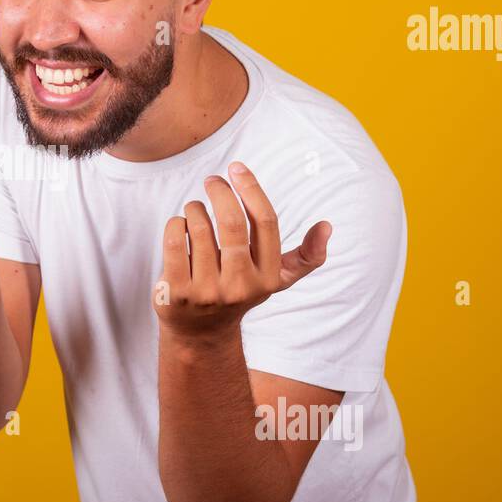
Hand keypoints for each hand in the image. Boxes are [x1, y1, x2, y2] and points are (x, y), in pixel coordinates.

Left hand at [154, 161, 331, 338]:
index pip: (266, 222)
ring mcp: (207, 291)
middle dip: (220, 191)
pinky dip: (175, 223)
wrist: (200, 334)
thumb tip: (327, 226)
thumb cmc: (240, 292)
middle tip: (213, 180)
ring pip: (199, 227)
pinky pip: (173, 240)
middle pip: (232, 222)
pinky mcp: (175, 292)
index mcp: (268, 277)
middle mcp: (240, 287)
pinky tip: (180, 224)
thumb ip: (304, 257)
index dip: (251, 188)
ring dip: (195, 208)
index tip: (237, 168)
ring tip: (195, 209)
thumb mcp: (276, 280)